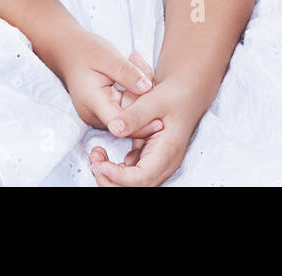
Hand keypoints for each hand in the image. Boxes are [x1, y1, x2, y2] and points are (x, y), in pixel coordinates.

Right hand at [49, 28, 165, 137]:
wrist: (67, 50)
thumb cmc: (84, 51)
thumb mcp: (107, 56)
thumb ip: (127, 73)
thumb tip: (147, 88)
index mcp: (93, 103)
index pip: (120, 124)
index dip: (141, 124)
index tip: (160, 118)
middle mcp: (95, 116)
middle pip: (129, 118)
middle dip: (144, 98)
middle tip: (144, 66)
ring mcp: (100, 115)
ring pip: (130, 111)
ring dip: (141, 92)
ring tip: (135, 61)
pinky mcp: (106, 110)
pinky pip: (127, 106)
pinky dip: (135, 91)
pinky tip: (134, 70)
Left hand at [87, 73, 211, 186]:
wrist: (187, 93)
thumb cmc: (174, 95)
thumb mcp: (154, 100)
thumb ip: (134, 115)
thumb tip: (114, 128)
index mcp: (167, 151)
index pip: (142, 178)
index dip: (120, 177)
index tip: (102, 164)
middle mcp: (164, 163)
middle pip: (137, 187)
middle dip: (110, 180)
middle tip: (95, 160)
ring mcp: (157, 164)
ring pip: (132, 184)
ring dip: (110, 176)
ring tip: (96, 156)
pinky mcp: (149, 160)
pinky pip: (130, 175)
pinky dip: (114, 170)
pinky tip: (103, 154)